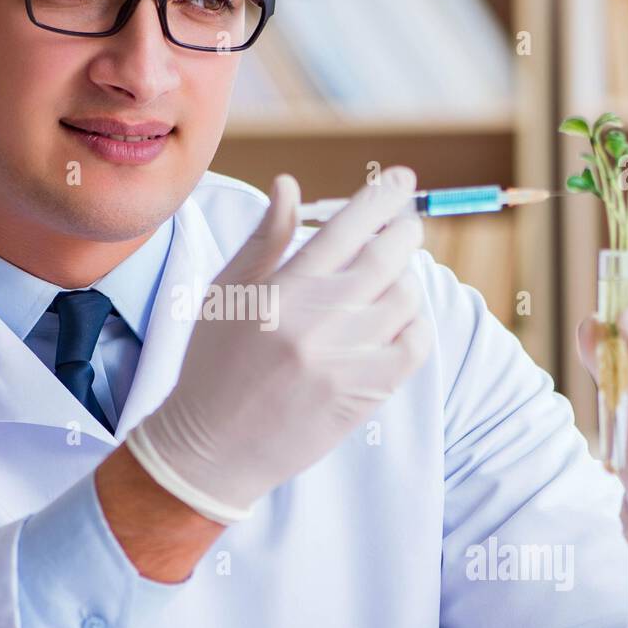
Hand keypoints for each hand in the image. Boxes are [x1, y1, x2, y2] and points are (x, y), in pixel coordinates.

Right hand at [125, 166, 433, 521]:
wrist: (212, 448)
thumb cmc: (213, 365)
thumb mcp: (227, 294)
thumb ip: (265, 238)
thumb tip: (289, 183)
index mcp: (281, 290)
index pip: (346, 227)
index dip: (382, 197)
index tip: (402, 179)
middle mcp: (316, 321)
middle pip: (387, 257)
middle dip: (404, 233)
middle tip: (405, 228)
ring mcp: (343, 359)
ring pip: (405, 300)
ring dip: (406, 280)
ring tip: (390, 281)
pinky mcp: (362, 394)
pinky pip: (414, 346)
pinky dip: (415, 326)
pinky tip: (398, 323)